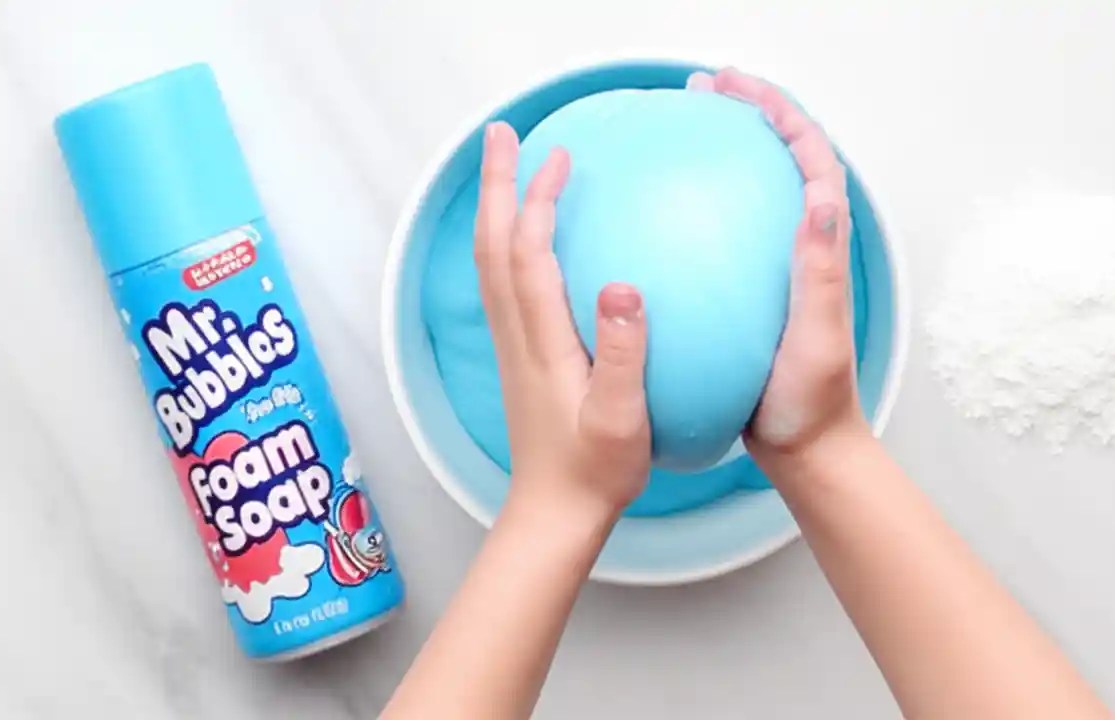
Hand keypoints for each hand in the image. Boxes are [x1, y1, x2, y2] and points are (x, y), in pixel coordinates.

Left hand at [475, 121, 651, 523]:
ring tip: (504, 167)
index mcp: (543, 342)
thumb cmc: (596, 472)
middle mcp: (517, 336)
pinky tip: (521, 234)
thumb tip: (623, 285)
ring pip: (490, 261)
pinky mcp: (520, 356)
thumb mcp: (622, 418)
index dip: (538, 201)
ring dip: (495, 208)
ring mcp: (513, 345)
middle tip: (502, 133)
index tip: (558, 156)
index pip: (529, 255)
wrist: (555, 513)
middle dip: (497, 185)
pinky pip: (500, 283)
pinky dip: (503, 242)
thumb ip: (624, 353)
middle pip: (495, 245)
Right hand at [689, 68, 869, 474]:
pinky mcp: (752, 291)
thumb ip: (820, 274)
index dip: (780, 114)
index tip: (736, 90)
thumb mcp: (817, 340)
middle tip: (705, 90)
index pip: (812, 159)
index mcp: (826, 248)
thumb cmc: (811, 402)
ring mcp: (777, 267)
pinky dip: (698, 208)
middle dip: (751, 113)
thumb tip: (821, 200)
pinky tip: (656, 216)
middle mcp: (806, 247)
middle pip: (783, 159)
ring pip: (755, 191)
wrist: (804, 448)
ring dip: (728, 150)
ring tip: (684, 126)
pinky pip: (725, 233)